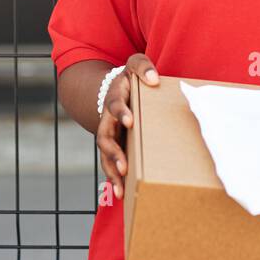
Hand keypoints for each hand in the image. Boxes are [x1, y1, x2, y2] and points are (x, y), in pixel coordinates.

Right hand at [96, 54, 159, 200]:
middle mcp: (107, 120)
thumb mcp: (135, 64)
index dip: (121, 113)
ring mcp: (109, 136)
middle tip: (123, 167)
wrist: (114, 89)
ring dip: (112, 172)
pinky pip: (112, 165)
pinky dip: (115, 179)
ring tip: (120, 189)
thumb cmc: (131, 79)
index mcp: (114, 99)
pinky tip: (122, 194)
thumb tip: (155, 79)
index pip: (114, 105)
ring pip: (106, 156)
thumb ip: (143, 67)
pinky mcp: (116, 148)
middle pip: (105, 138)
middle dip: (114, 154)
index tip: (130, 121)